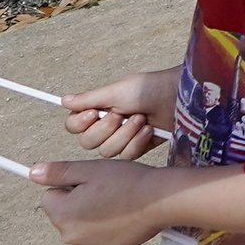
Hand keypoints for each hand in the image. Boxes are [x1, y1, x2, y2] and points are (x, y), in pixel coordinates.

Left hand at [32, 158, 177, 244]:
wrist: (160, 201)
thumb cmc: (127, 182)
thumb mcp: (90, 170)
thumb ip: (58, 173)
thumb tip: (33, 173)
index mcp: (63, 214)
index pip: (49, 197)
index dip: (69, 185)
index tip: (89, 181)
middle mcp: (70, 235)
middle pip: (64, 212)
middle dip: (78, 201)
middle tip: (105, 189)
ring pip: (81, 224)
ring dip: (92, 214)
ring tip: (117, 201)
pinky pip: (95, 235)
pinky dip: (104, 226)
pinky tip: (122, 215)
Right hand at [62, 70, 177, 159]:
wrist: (181, 98)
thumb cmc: (151, 88)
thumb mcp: (118, 90)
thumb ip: (90, 99)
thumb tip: (63, 100)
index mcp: (100, 110)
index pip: (74, 126)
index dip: (80, 123)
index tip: (94, 113)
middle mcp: (109, 126)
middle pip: (88, 143)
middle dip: (106, 129)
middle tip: (123, 114)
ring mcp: (124, 139)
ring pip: (107, 152)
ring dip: (125, 134)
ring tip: (142, 119)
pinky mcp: (139, 148)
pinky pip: (126, 156)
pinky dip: (138, 142)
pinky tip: (149, 130)